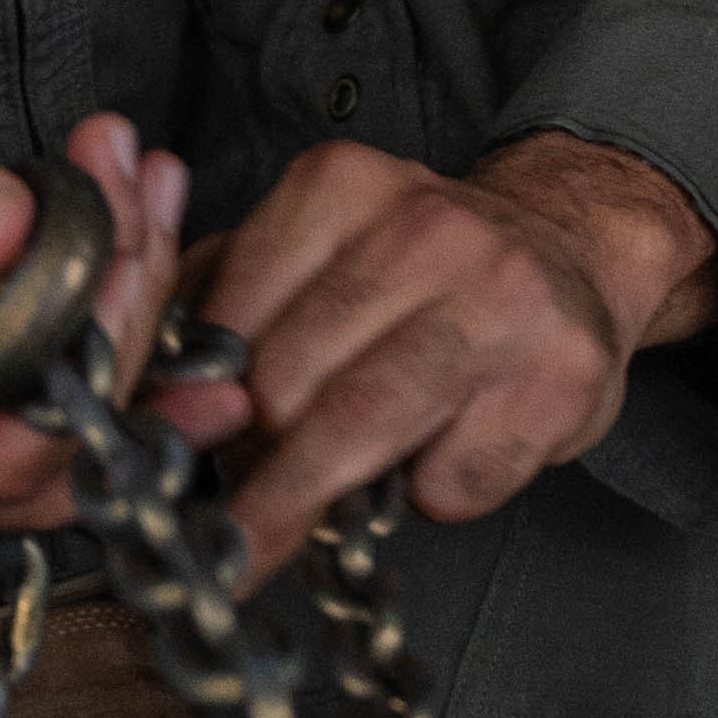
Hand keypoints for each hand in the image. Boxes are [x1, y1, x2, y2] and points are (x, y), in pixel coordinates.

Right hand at [0, 26, 185, 550]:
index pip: (9, 449)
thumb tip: (7, 228)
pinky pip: (17, 423)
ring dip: (108, 314)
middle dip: (118, 311)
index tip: (129, 228)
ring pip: (46, 438)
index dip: (94, 350)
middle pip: (45, 450)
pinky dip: (74, 332)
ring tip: (135, 186)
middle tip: (142, 178)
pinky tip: (108, 233)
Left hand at [164, 127, 717, 592]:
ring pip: (355, 437)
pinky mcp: (560, 379)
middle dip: (251, 461)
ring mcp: (501, 301)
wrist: (572, 248)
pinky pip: (450, 484)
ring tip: (280, 532)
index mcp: (342, 186)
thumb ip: (227, 295)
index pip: (229, 322)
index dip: (198, 406)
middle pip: (284, 387)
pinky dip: (427, 499)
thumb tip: (145, 396)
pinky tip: (435, 462)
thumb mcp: (319, 244)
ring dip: (308, 503)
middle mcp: (427, 230)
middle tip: (234, 504)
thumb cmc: (423, 271)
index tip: (179, 458)